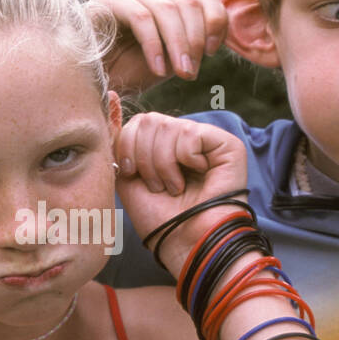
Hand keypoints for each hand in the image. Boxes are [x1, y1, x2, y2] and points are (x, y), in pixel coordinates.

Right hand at [90, 0, 226, 93]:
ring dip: (179, 44)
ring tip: (180, 73)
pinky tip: (157, 69)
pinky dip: (155, 45)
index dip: (216, 23)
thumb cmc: (126, 75)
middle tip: (190, 73)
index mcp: (167, 3)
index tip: (212, 53)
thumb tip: (219, 37)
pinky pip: (141, 17)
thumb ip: (191, 46)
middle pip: (188, 3)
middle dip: (195, 40)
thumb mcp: (169, 61)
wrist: (86, 84)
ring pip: (167, 9)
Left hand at [114, 112, 247, 274]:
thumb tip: (110, 96)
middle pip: (148, 121)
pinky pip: (190, 135)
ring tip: (175, 188)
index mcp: (163, 144)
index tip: (132, 174)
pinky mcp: (228, 145)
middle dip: (144, 159)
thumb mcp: (127, 174)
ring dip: (163, 166)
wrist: (184, 243)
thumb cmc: (157, 217)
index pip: (137, 122)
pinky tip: (196, 179)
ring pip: (167, 127)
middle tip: (159, 186)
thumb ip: (118, 138)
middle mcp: (186, 137)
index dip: (127, 147)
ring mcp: (208, 139)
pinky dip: (185, 161)